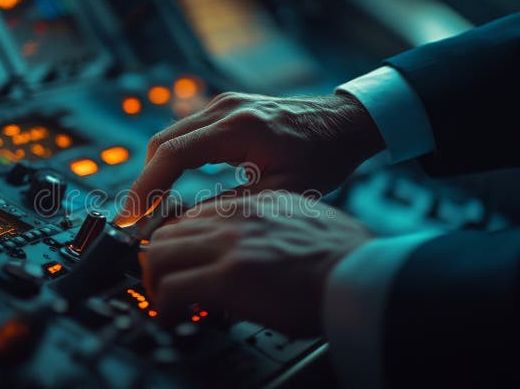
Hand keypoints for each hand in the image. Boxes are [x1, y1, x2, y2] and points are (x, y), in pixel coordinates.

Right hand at [115, 92, 384, 225]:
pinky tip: (171, 186)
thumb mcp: (283, 191)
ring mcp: (223, 104)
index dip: (146, 188)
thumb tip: (188, 224)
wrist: (342, 123)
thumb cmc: (322, 157)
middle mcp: (225, 109)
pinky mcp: (225, 108)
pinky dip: (172, 159)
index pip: (173, 155)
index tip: (131, 217)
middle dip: (144, 182)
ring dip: (155, 171)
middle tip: (135, 219)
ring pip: (170, 136)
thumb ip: (234, 205)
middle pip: (162, 143)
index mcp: (239, 128)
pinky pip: (185, 133)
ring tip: (149, 208)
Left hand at [142, 192, 373, 335]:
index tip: (180, 259)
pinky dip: (163, 304)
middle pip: (170, 230)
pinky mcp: (227, 276)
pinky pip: (172, 287)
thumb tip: (260, 248)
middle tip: (164, 282)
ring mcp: (229, 244)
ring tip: (163, 301)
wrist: (363, 275)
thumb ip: (273, 226)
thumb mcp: (304, 223)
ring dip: (157, 280)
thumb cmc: (345, 258)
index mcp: (255, 204)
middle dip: (161, 259)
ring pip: (161, 253)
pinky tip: (171, 315)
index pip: (195, 214)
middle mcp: (236, 218)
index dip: (181, 241)